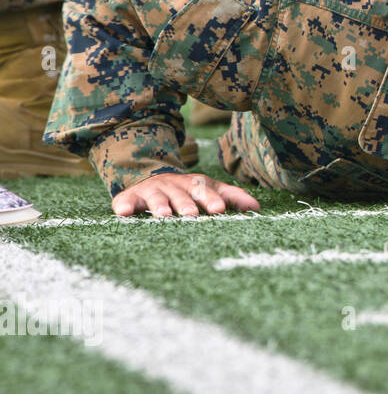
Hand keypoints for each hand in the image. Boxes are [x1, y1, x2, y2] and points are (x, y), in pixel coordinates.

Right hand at [112, 173, 260, 217]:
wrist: (152, 177)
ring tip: (163, 216)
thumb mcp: (210, 190)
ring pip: (157, 198)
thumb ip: (233, 197)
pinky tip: (123, 213)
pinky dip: (124, 206)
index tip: (219, 209)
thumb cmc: (188, 190)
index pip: (206, 192)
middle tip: (192, 215)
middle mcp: (175, 186)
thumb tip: (257, 207)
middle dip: (186, 204)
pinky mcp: (130, 198)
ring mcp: (152, 191)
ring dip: (160, 206)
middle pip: (182, 195)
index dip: (212, 200)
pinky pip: (126, 201)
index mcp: (196, 185)